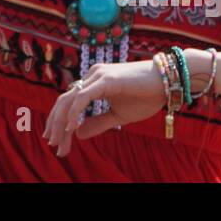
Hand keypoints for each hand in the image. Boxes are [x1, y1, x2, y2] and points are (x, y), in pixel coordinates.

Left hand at [42, 58, 164, 157]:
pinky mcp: (106, 79)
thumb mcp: (118, 116)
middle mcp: (91, 76)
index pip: (69, 103)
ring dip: (61, 122)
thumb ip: (98, 123)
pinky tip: (71, 127)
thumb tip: (77, 134)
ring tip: (58, 141)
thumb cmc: (146, 96)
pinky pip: (83, 96)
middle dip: (55, 124)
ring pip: (70, 99)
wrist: (168, 82)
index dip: (59, 123)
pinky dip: (75, 112)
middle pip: (64, 101)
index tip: (56, 142)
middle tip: (53, 145)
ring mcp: (97, 75)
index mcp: (93, 83)